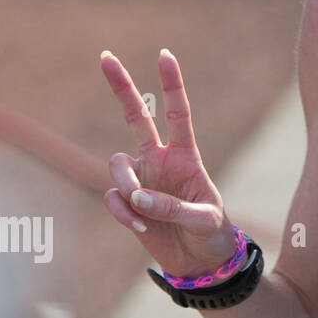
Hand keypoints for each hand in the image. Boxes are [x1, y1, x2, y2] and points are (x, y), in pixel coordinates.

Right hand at [99, 48, 234, 278]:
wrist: (200, 262)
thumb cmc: (212, 233)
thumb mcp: (205, 219)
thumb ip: (175, 207)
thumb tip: (139, 197)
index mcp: (186, 156)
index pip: (177, 113)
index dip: (171, 85)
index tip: (164, 55)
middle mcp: (160, 161)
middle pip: (137, 116)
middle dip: (122, 87)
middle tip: (106, 56)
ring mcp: (141, 179)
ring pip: (117, 164)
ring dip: (128, 185)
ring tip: (144, 211)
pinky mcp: (127, 202)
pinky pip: (113, 197)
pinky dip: (123, 212)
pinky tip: (141, 227)